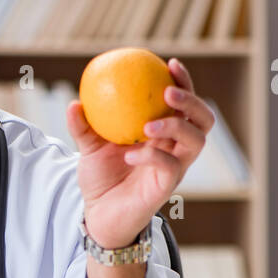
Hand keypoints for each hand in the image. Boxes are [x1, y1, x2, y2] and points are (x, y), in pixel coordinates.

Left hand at [65, 57, 213, 247]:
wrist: (99, 214)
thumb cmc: (100, 178)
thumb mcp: (88, 148)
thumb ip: (83, 126)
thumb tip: (74, 102)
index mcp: (164, 133)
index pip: (183, 103)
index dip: (183, 81)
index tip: (169, 63)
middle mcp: (176, 148)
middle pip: (203, 119)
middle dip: (192, 101)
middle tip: (168, 92)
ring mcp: (175, 168)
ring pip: (196, 141)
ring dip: (176, 127)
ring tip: (148, 125)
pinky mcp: (167, 187)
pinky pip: (170, 167)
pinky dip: (151, 157)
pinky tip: (130, 154)